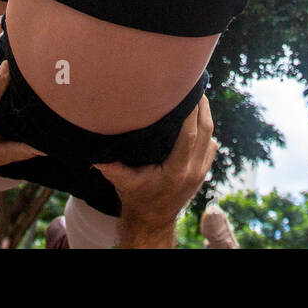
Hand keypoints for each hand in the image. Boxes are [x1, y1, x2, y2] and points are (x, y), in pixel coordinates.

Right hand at [93, 94, 217, 246]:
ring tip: (196, 96)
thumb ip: (112, 168)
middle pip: (206, 130)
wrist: (152, 222)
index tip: (188, 92)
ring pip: (210, 136)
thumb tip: (96, 155)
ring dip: (205, 115)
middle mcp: (193, 170)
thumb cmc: (137, 199)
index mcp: (177, 170)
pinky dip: (206, 129)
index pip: (190, 135)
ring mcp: (201, 171)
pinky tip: (197, 116)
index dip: (191, 112)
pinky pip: (210, 144)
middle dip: (202, 107)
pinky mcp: (203, 171)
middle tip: (194, 86)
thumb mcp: (124, 183)